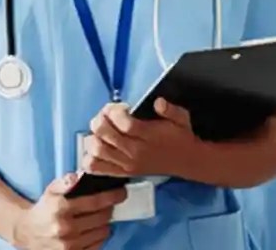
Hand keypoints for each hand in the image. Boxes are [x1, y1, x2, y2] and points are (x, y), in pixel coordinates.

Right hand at [10, 173, 125, 249]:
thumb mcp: (51, 190)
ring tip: (99, 218)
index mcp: (61, 208)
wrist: (28, 233)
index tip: (122, 192)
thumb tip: (79, 176)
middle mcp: (66, 227)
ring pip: (103, 231)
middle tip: (108, 205)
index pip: (95, 201)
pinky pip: (98, 245)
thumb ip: (65, 181)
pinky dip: (99, 237)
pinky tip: (93, 230)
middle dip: (109, 209)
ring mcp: (70, 244)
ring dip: (105, 223)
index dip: (113, 195)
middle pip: (103, 217)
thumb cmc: (44, 209)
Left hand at [80, 100, 196, 178]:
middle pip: (105, 134)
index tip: (122, 107)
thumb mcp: (181, 118)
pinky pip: (96, 168)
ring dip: (94, 135)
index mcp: (149, 136)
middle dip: (101, 118)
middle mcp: (135, 152)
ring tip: (102, 129)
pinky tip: (98, 146)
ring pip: (97, 150)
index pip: (124, 124)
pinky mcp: (122, 172)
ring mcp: (126, 164)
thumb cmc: (180, 137)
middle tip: (107, 114)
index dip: (116, 111)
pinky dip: (90, 157)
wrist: (185, 161)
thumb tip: (158, 102)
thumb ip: (170, 109)